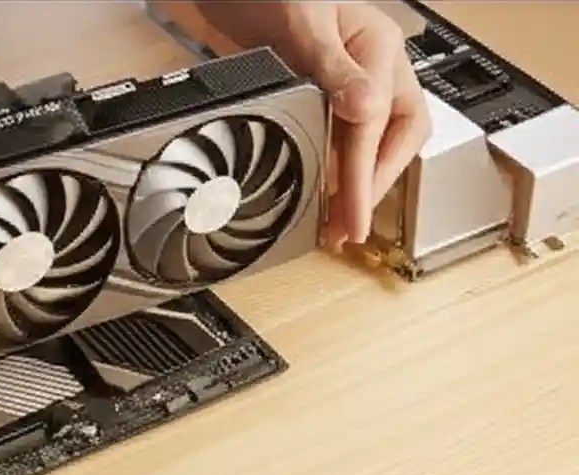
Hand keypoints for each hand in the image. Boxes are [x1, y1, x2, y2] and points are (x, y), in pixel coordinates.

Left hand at [194, 1, 431, 249]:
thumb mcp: (302, 22)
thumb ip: (333, 66)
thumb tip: (365, 108)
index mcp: (378, 46)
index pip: (378, 122)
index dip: (365, 174)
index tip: (353, 214)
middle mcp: (373, 66)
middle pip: (396, 137)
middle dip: (374, 186)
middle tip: (349, 228)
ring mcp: (352, 81)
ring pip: (374, 141)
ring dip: (358, 182)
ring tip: (338, 222)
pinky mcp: (324, 93)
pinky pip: (344, 137)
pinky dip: (337, 167)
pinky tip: (324, 190)